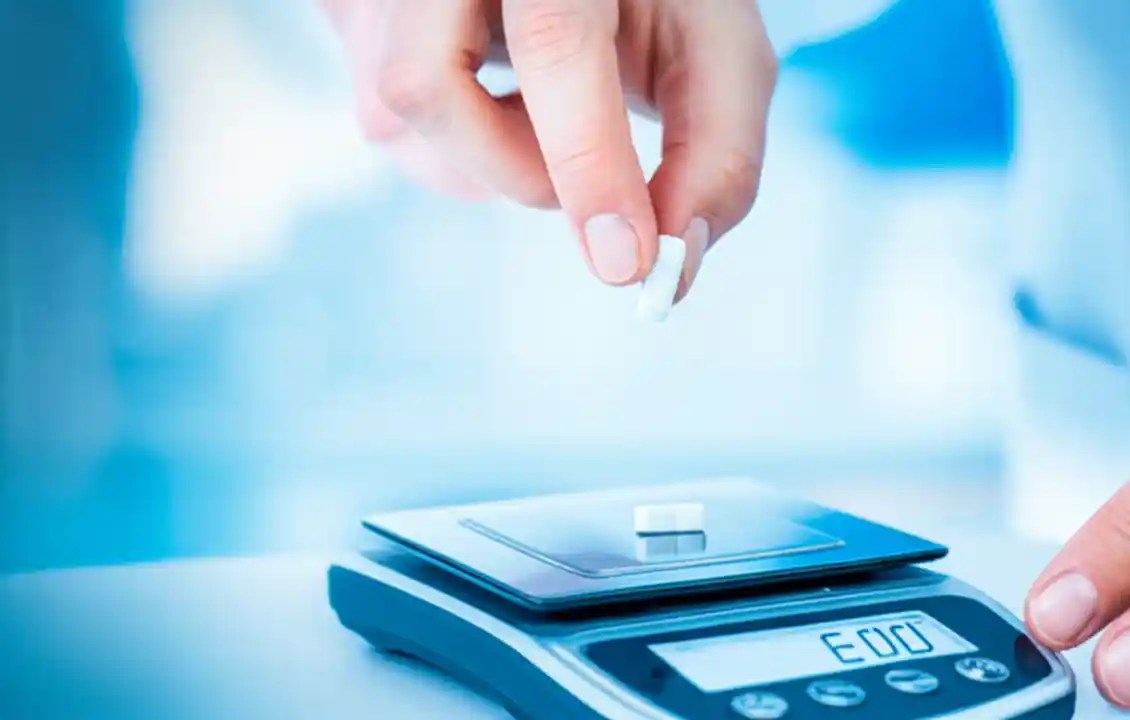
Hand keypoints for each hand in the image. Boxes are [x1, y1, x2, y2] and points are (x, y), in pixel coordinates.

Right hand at [323, 0, 776, 295]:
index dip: (587, 162)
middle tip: (590, 185)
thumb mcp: (716, 53)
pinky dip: (463, 147)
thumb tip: (669, 267)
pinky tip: (503, 101)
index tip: (626, 262)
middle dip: (521, 171)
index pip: (553, 41)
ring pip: (395, 121)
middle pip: (425, 87)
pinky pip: (387, 125)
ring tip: (546, 112)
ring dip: (492, 162)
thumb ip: (717, 156)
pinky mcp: (352, 21)